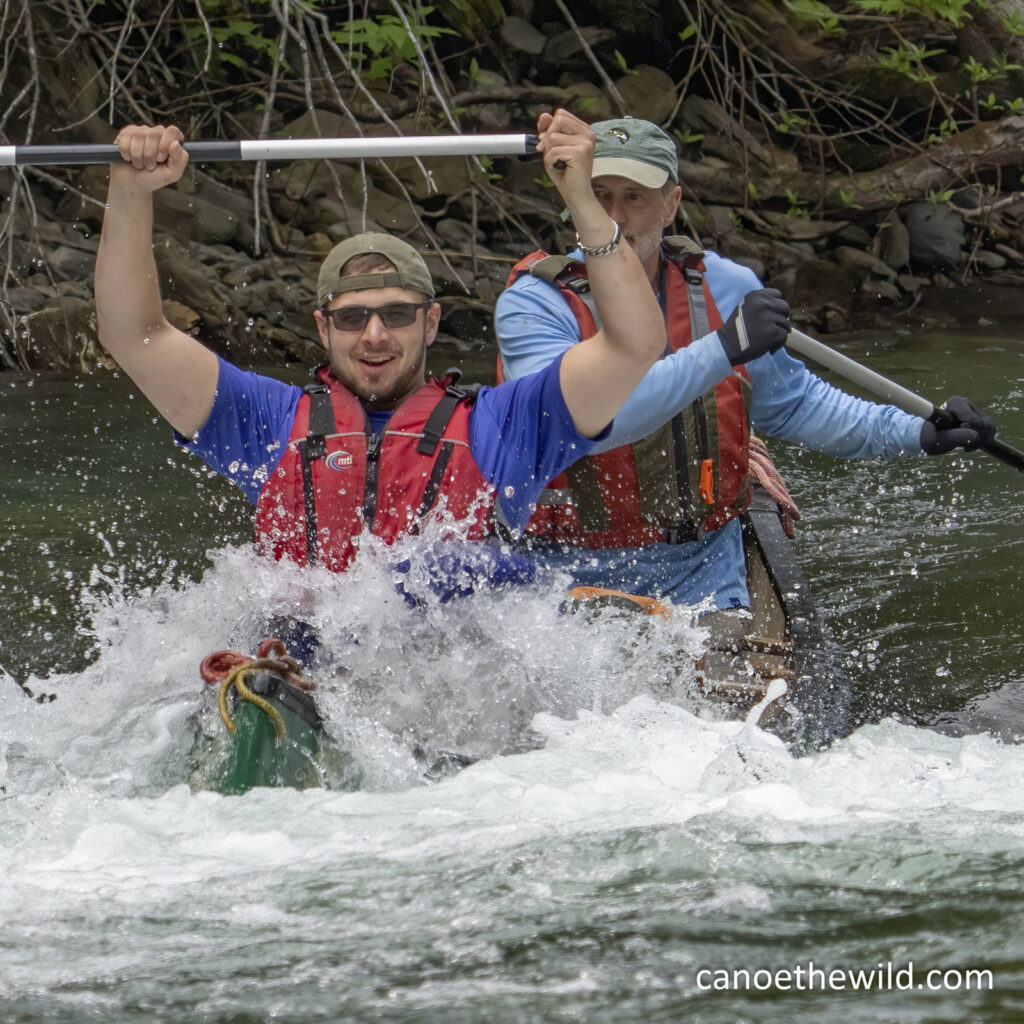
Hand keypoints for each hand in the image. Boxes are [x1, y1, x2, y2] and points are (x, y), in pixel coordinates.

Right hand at [111, 124, 188, 191]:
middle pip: (154, 133)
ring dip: (138, 156)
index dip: (166, 144)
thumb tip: (176, 143)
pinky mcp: (126, 133)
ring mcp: (141, 131)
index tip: (160, 159)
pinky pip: (125, 138)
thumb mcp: (171, 174)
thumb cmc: (153, 178)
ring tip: (140, 164)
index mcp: (171, 141)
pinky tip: (129, 158)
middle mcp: (157, 134)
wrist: (132, 183)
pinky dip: (127, 152)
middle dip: (150, 154)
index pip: (173, 131)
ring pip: (138, 135)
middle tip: (150, 166)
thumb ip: (179, 160)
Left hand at [535, 109, 603, 233]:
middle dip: (549, 138)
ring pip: (552, 137)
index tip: (551, 144)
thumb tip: (544, 115)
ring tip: (559, 163)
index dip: (550, 128)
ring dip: (549, 153)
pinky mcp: (580, 152)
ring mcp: (585, 142)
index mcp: (584, 130)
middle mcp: (588, 133)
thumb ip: (548, 131)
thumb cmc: (565, 173)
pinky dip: (550, 162)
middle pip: (557, 120)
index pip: (560, 114)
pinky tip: (560, 168)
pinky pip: (552, 151)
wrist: (576, 195)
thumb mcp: (553, 148)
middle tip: (555, 155)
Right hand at [718, 288, 790, 364]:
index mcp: (756, 296)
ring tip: (767, 339)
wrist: (727, 346)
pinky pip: (784, 336)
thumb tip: (780, 308)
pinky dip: (778, 343)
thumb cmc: (736, 329)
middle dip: (781, 317)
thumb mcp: (745, 307)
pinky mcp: (773, 333)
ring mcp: (768, 318)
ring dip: (779, 332)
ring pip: (786, 324)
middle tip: (773, 327)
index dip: (776, 305)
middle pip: (785, 307)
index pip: (777, 294)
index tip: (771, 314)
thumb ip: (761, 304)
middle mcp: (763, 304)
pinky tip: (768, 347)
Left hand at [920, 396, 995, 454]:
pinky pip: (992, 430)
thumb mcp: (938, 440)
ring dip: (979, 441)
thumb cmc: (930, 438)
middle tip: (960, 444)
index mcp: (954, 403)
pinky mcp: (982, 418)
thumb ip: (955, 437)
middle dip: (973, 438)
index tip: (953, 434)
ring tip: (965, 444)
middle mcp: (966, 403)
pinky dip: (984, 440)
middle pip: (982, 424)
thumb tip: (976, 436)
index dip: (966, 432)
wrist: (931, 438)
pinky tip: (972, 442)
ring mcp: (975, 410)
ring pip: (989, 427)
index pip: (972, 421)